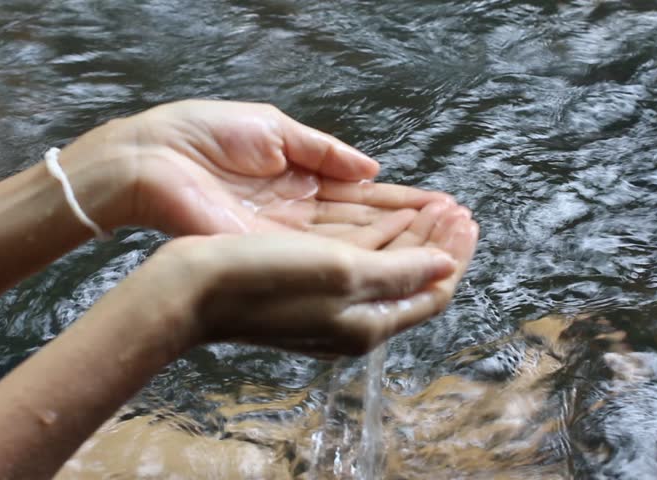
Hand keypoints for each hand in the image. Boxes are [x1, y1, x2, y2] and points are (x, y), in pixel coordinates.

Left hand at [60, 100, 452, 246]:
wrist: (150, 157)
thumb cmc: (202, 133)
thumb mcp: (277, 129)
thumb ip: (325, 151)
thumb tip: (372, 169)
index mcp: (298, 180)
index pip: (358, 197)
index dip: (398, 201)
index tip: (437, 204)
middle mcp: (299, 215)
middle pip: (364, 223)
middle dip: (410, 224)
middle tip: (456, 224)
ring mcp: (287, 237)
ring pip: (354, 244)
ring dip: (399, 242)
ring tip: (445, 238)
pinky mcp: (273, 251)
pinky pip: (327, 254)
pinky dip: (367, 254)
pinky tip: (405, 253)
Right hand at [149, 204, 477, 355]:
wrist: (190, 289)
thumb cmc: (263, 277)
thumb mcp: (340, 270)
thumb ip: (400, 271)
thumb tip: (447, 267)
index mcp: (368, 324)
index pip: (432, 290)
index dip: (454, 252)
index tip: (466, 216)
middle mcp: (353, 320)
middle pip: (412, 278)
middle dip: (437, 241)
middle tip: (455, 206)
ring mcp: (328, 305)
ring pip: (386, 267)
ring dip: (411, 235)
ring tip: (432, 204)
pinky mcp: (306, 287)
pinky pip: (357, 261)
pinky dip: (378, 237)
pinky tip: (385, 215)